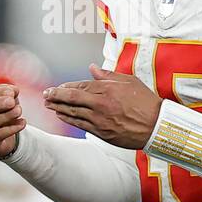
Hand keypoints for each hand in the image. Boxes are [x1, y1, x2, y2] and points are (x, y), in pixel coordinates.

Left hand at [43, 64, 162, 148]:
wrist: (156, 125)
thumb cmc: (145, 102)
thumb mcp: (128, 81)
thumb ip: (108, 75)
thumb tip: (92, 68)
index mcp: (107, 89)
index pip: (80, 86)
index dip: (65, 87)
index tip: (56, 88)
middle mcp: (100, 104)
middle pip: (71, 99)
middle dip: (55, 97)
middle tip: (45, 95)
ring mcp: (100, 120)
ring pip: (73, 113)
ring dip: (58, 108)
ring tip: (49, 105)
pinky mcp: (102, 133)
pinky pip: (80, 125)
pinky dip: (68, 119)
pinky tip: (61, 115)